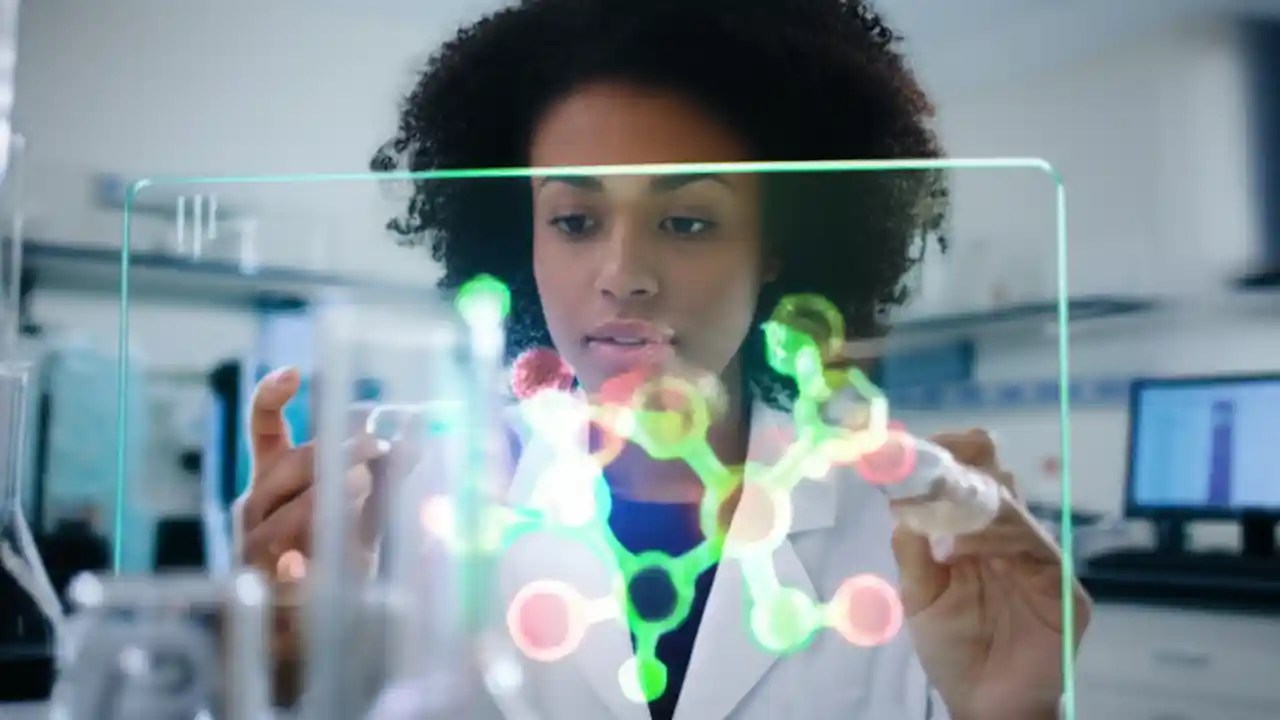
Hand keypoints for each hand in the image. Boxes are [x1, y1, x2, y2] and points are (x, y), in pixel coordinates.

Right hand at [233, 367, 399, 578]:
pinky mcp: (267, 584)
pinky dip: (294, 568)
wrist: (305, 621)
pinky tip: (301, 563)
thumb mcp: (363, 507)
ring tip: (363, 485)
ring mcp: (256, 543)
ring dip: (329, 494)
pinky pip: (283, 570)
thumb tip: (417, 440)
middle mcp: (258, 502)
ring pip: (293, 508)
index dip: (271, 396)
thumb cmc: (334, 552)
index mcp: (273, 476)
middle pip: (295, 461)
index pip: (263, 427)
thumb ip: (384, 474)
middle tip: (378, 447)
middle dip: (338, 451)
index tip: (293, 373)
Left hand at [890, 430, 1091, 719]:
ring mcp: (1038, 559)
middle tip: (932, 466)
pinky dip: (1002, 538)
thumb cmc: (954, 647)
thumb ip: (912, 550)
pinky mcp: (1062, 589)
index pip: (971, 473)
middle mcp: (1009, 536)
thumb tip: (899, 502)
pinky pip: (1037, 550)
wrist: (985, 702)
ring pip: (1014, 509)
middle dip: (963, 465)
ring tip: (944, 510)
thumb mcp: (919, 595)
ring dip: (976, 505)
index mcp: (975, 531)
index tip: (920, 448)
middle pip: (997, 477)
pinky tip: (971, 543)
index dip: (950, 452)